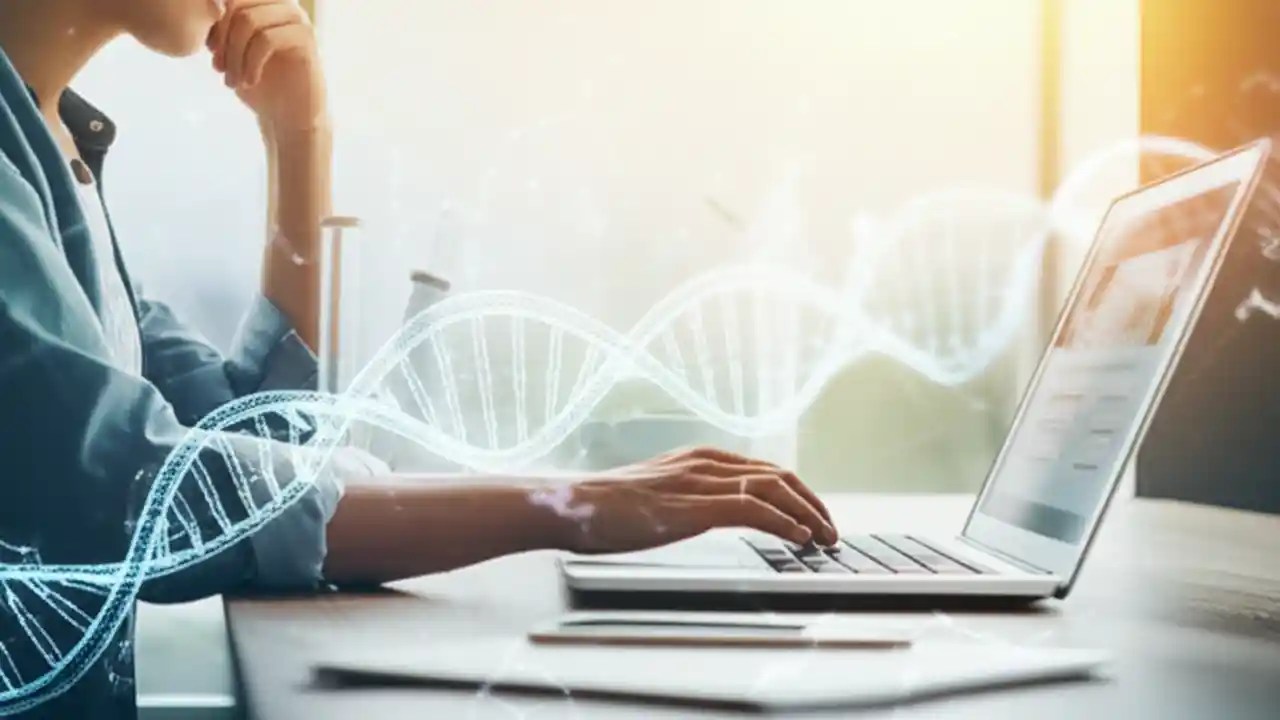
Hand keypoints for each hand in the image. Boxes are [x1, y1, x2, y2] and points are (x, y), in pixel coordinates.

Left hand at [206, 0, 326, 131]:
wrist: (287, 116)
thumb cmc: (257, 82)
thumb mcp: (229, 49)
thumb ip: (220, 25)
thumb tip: (202, 7)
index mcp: (265, 2)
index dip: (213, 22)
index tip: (210, 50)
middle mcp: (283, 3)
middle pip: (236, 4)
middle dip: (222, 38)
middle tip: (218, 67)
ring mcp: (296, 18)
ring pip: (249, 21)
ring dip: (234, 55)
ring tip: (232, 81)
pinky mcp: (305, 38)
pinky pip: (266, 40)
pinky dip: (251, 64)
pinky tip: (250, 82)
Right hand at [549, 447, 837, 554]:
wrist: (570, 506)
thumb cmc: (605, 509)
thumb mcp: (657, 499)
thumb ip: (687, 500)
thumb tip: (712, 515)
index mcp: (698, 459)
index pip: (764, 470)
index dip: (797, 493)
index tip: (814, 516)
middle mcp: (704, 463)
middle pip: (778, 475)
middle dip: (812, 502)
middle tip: (831, 530)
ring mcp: (698, 482)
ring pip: (772, 488)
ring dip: (807, 512)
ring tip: (824, 537)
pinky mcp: (691, 506)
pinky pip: (751, 509)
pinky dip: (782, 522)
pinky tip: (798, 537)